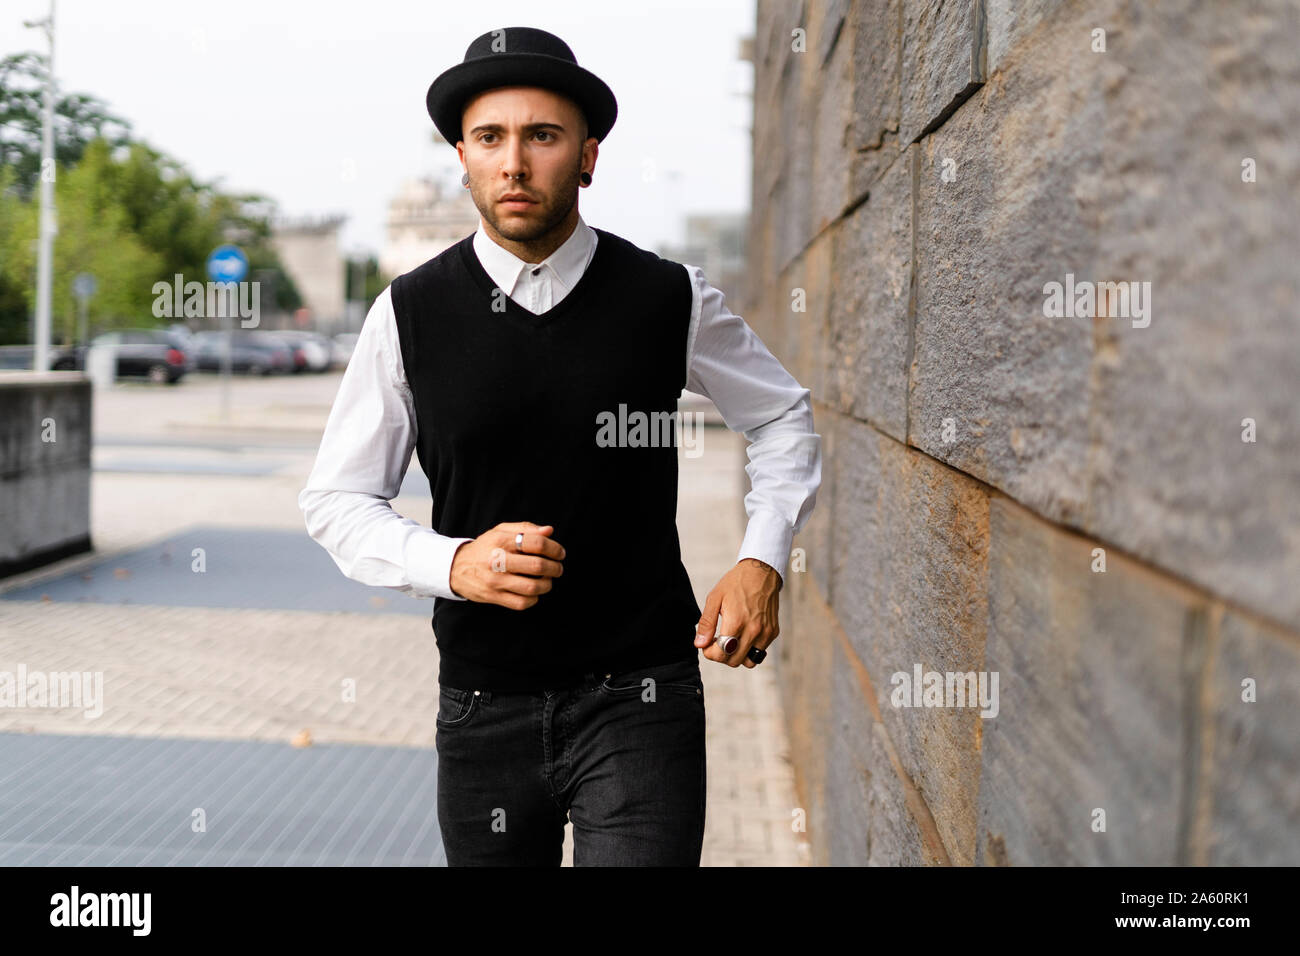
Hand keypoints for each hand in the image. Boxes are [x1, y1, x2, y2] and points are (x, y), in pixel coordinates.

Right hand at [449, 521, 564, 609]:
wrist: (456, 567)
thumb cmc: (485, 547)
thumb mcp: (500, 531)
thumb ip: (525, 528)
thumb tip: (549, 531)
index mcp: (501, 541)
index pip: (536, 543)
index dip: (555, 548)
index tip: (560, 553)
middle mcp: (497, 560)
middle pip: (537, 565)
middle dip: (555, 568)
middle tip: (558, 568)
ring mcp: (495, 581)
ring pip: (532, 587)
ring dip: (547, 584)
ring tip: (547, 580)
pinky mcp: (493, 597)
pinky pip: (521, 603)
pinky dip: (534, 599)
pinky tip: (534, 592)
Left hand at [694, 558, 780, 667]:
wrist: (761, 572)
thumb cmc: (736, 583)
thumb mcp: (715, 598)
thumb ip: (706, 623)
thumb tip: (699, 644)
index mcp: (736, 622)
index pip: (721, 653)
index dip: (710, 653)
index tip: (707, 644)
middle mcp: (753, 630)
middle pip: (733, 661)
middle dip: (721, 656)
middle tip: (717, 642)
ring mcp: (765, 632)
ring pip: (749, 661)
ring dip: (737, 655)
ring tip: (731, 640)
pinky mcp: (773, 632)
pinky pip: (760, 651)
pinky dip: (750, 648)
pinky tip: (743, 634)